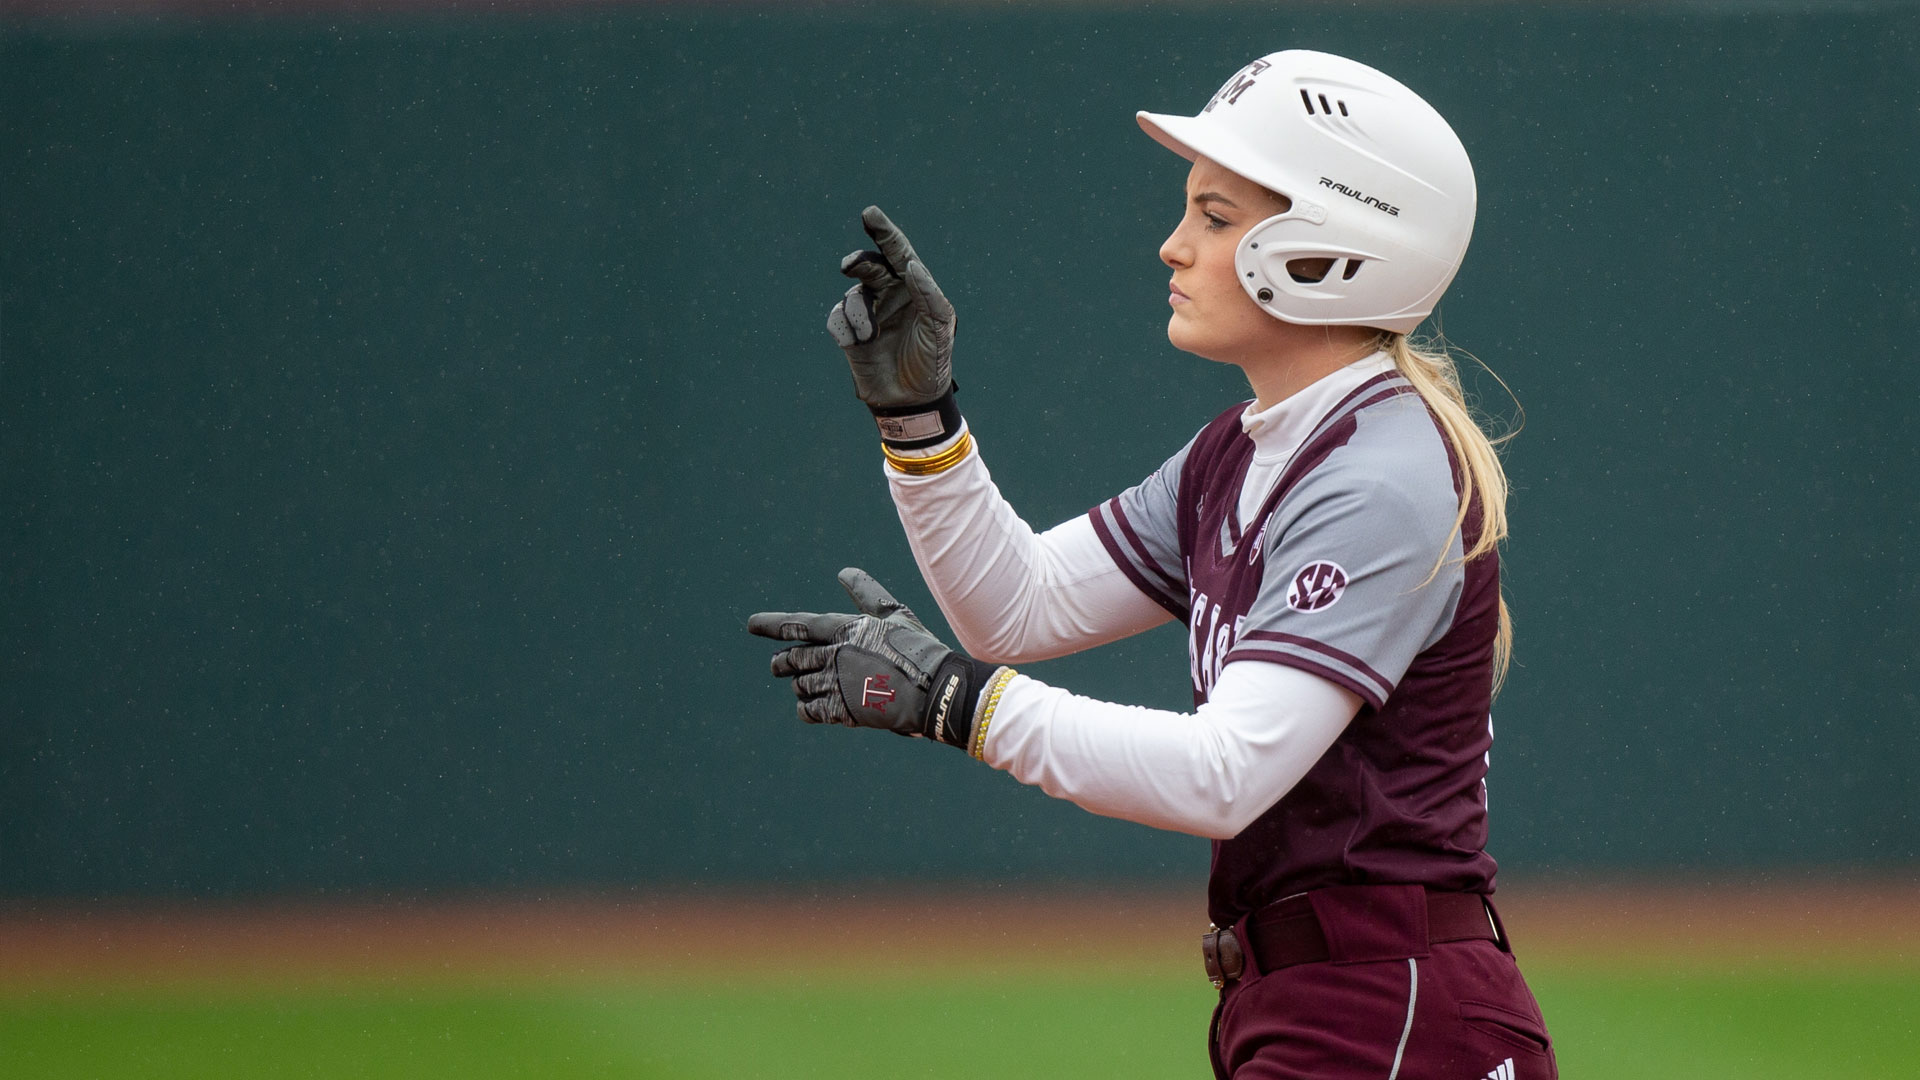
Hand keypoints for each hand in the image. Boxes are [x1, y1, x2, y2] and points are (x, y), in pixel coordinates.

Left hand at [747, 568, 995, 749]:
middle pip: (792, 658)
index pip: (798, 625)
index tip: (751, 624)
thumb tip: (844, 571)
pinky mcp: (842, 711)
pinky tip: (813, 707)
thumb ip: (865, 593)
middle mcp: (834, 655)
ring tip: (807, 684)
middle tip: (779, 665)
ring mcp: (837, 684)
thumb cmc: (918, 647)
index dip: (772, 624)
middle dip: (783, 663)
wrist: (936, 689)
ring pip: (799, 685)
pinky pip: (808, 711)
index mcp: (844, 628)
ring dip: (799, 685)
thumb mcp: (893, 614)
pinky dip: (806, 709)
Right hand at [825, 207, 956, 410]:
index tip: (870, 213)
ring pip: (851, 296)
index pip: (898, 253)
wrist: (912, 401)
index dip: (884, 232)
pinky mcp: (850, 334)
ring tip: (870, 336)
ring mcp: (868, 314)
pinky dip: (845, 330)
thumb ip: (928, 294)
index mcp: (913, 288)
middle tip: (850, 266)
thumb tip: (909, 266)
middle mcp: (889, 295)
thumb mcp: (940, 327)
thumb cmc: (932, 361)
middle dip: (858, 262)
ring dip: (858, 314)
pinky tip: (859, 344)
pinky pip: (836, 319)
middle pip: (868, 266)